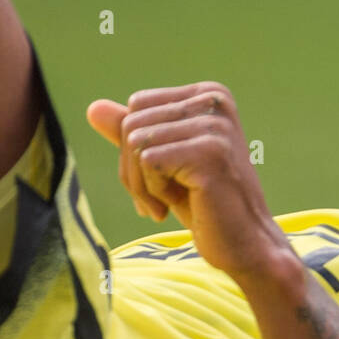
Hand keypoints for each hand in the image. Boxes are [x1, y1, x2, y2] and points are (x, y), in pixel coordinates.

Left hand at [87, 82, 298, 290]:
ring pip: (135, 142)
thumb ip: (134, 132)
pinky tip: (175, 206)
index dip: (134, 147)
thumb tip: (93, 108)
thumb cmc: (206, 203)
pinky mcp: (208, 152)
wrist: (245, 243)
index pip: (138, 105)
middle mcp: (214, 102)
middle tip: (157, 200)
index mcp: (208, 94)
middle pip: (133, 123)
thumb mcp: (164, 163)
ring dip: (142, 185)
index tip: (158, 178)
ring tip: (166, 204)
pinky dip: (152, 191)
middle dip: (133, 170)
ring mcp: (214, 126)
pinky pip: (147, 161)